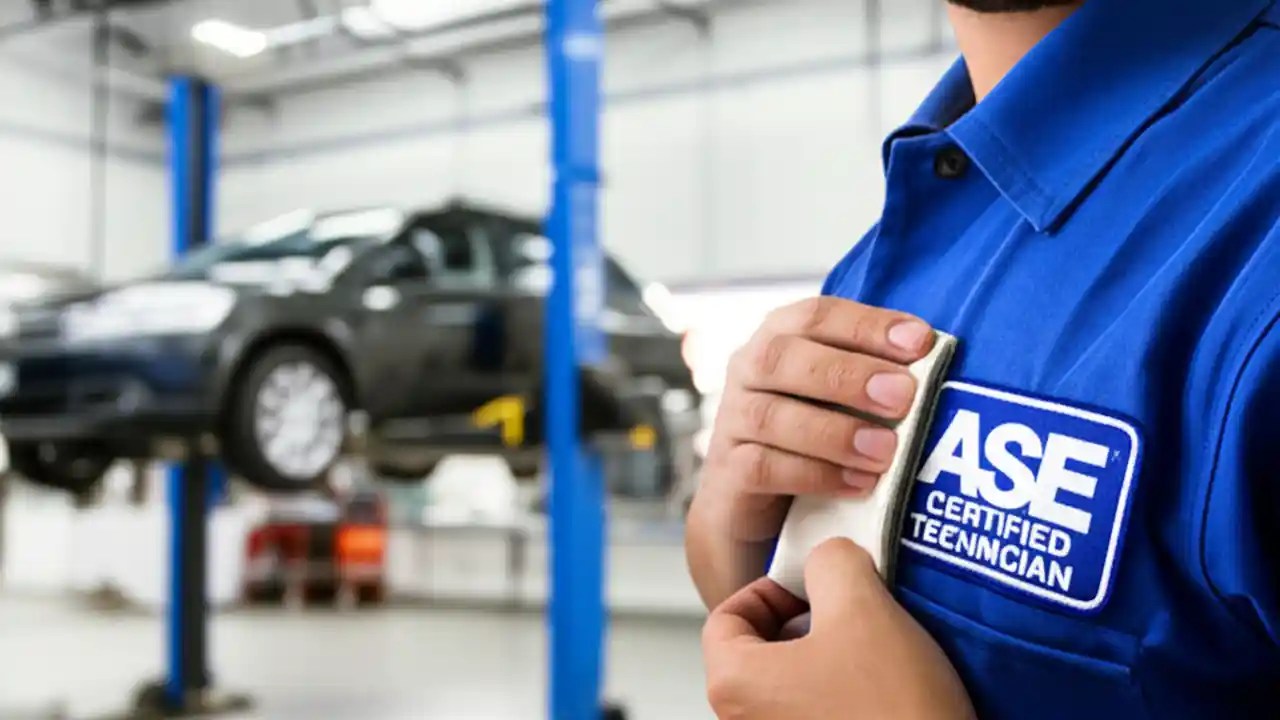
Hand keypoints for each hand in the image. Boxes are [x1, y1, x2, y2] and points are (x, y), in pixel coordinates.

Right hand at [686, 297, 933, 605]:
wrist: (752, 505)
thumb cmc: (810, 438)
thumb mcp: (840, 398)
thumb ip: (874, 378)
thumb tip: (936, 366)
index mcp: (779, 338)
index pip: (816, 315)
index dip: (867, 325)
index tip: (919, 341)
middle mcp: (748, 371)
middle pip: (783, 358)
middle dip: (849, 374)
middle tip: (903, 396)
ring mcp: (732, 422)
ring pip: (771, 416)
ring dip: (835, 432)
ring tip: (885, 450)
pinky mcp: (728, 472)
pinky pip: (763, 468)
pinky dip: (815, 474)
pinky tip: (857, 484)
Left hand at [702, 538, 974, 719]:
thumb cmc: (893, 711)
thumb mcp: (862, 604)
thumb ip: (832, 562)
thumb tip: (828, 559)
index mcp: (733, 683)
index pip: (725, 619)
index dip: (768, 592)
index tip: (808, 588)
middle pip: (757, 653)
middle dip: (803, 624)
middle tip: (846, 613)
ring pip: (789, 686)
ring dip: (827, 659)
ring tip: (872, 652)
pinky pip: (815, 714)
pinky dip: (841, 694)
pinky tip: (882, 688)